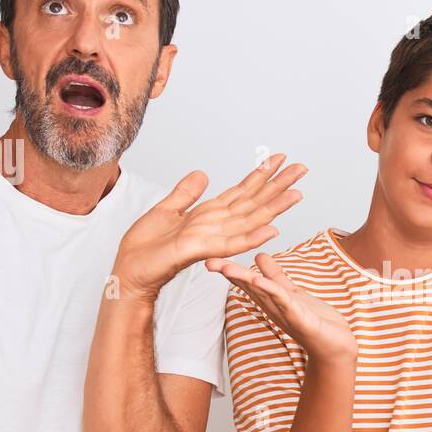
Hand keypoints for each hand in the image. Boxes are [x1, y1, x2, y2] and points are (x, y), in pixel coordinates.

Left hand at [112, 152, 304, 300]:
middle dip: (277, 185)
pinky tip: (271, 230)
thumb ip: (186, 194)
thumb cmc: (146, 249)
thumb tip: (202, 174)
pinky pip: (232, 244)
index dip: (260, 174)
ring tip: (297, 194)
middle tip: (301, 168)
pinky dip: (252, 237)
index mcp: (209, 215)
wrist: (130, 273)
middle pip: (254, 202)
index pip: (241, 192)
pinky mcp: (200, 251)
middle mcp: (216, 226)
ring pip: (250, 221)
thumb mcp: (166, 210)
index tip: (277, 158)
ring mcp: (212, 239)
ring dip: (274, 208)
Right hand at [208, 251, 357, 361]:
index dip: (229, 268)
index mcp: (270, 300)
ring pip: (263, 294)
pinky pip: (285, 303)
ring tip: (227, 268)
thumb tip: (259, 256)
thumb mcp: (292, 293)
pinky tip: (260, 281)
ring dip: (245, 281)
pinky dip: (273, 291)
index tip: (209, 256)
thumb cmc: (316, 321)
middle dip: (229, 274)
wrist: (337, 346)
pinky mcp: (302, 319)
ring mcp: (286, 314)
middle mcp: (274, 308)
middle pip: (249, 287)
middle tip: (208, 261)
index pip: (246, 281)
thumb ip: (275, 276)